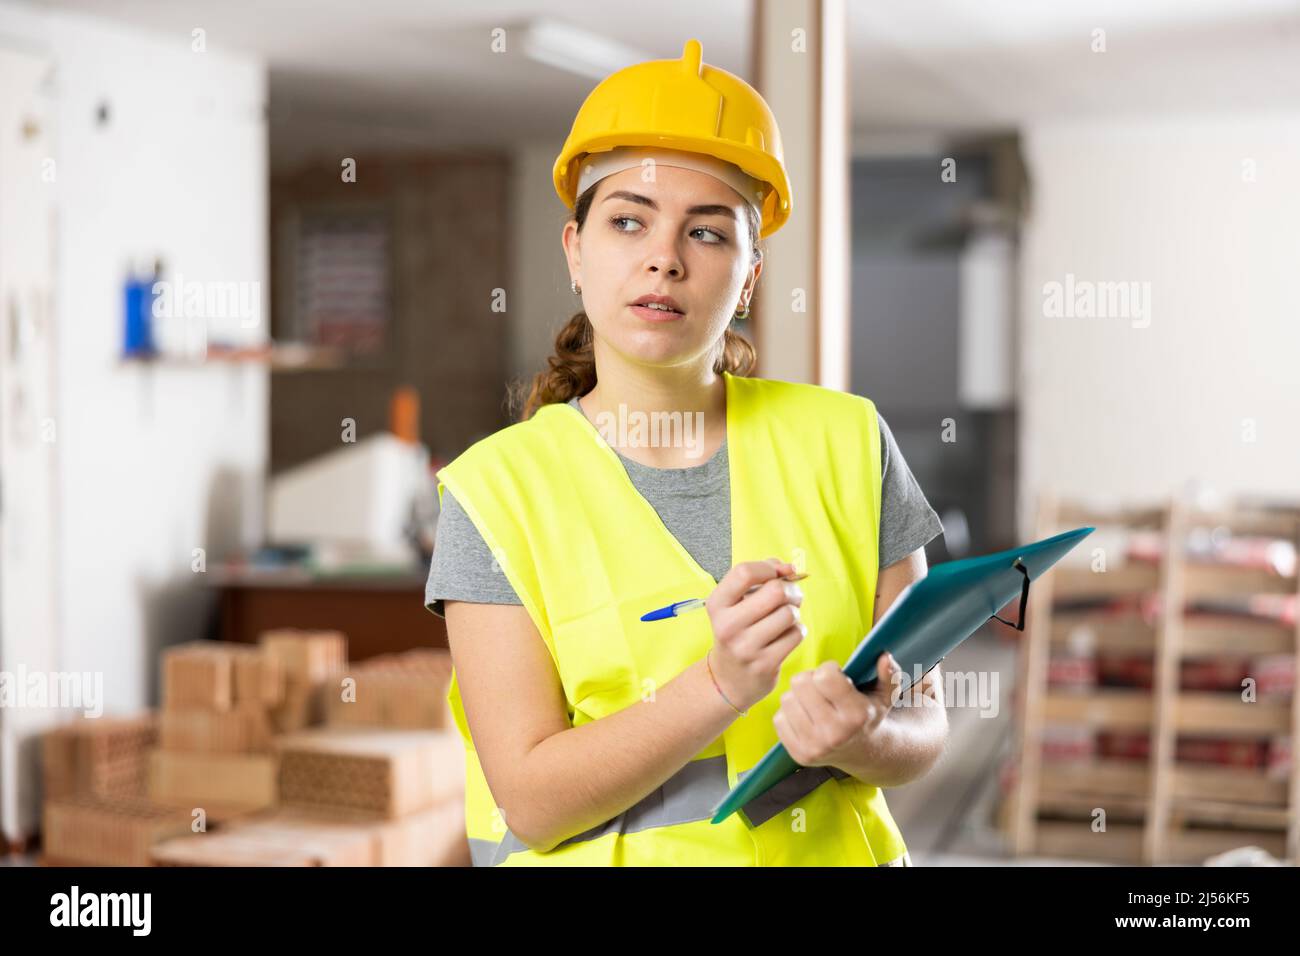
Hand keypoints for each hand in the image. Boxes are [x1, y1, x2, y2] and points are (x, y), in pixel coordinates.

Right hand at [705, 558, 805, 711]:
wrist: (729, 678)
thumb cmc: (739, 629)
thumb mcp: (737, 601)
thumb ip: (761, 576)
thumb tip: (790, 568)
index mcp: (717, 604)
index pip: (745, 572)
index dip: (769, 568)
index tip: (777, 573)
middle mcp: (728, 625)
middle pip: (775, 591)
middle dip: (791, 590)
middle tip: (790, 597)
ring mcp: (746, 647)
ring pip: (789, 614)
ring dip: (794, 613)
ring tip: (785, 618)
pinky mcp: (765, 664)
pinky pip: (796, 634)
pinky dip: (797, 631)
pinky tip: (785, 635)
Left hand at [773, 652, 900, 768]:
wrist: (865, 753)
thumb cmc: (869, 715)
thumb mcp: (885, 695)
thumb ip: (889, 674)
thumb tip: (884, 657)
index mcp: (856, 716)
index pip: (824, 676)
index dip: (828, 669)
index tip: (836, 675)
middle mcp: (834, 734)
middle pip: (800, 683)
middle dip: (810, 679)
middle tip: (822, 688)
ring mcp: (815, 747)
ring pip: (787, 699)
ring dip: (798, 696)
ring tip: (814, 702)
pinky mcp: (799, 755)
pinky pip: (778, 718)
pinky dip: (789, 714)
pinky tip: (806, 717)